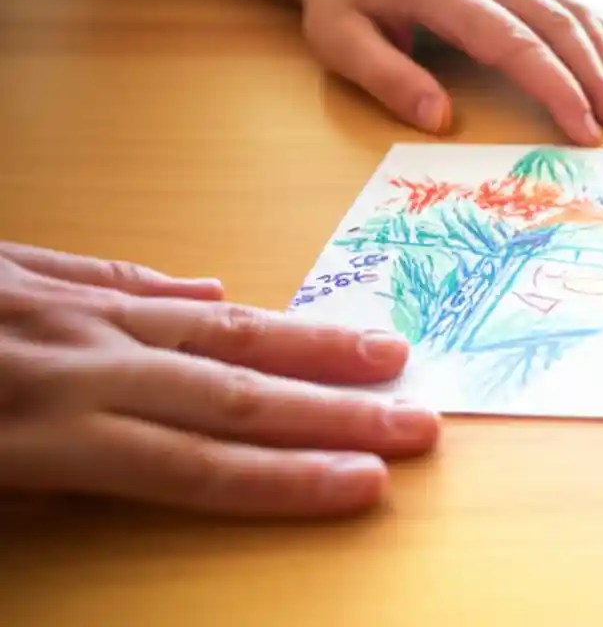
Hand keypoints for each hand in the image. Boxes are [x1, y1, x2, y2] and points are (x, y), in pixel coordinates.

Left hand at [0, 242, 437, 516]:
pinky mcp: (16, 267)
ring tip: (377, 347)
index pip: (193, 466)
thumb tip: (111, 460)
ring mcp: (53, 304)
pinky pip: (110, 274)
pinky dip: (168, 289)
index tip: (368, 481)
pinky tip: (214, 289)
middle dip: (333, 411)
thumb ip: (22, 476)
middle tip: (418, 420)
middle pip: (229, 394)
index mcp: (35, 428)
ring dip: (298, 341)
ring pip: (202, 324)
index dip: (287, 478)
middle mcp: (69, 359)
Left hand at [294, 0, 602, 144]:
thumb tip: (440, 119)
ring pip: (567, 8)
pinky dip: (598, 32)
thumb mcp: (338, 40)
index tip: (583, 128)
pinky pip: (563, 1)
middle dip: (594, 73)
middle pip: (555, 22)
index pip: (514, 42)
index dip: (555, 86)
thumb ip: (387, 77)